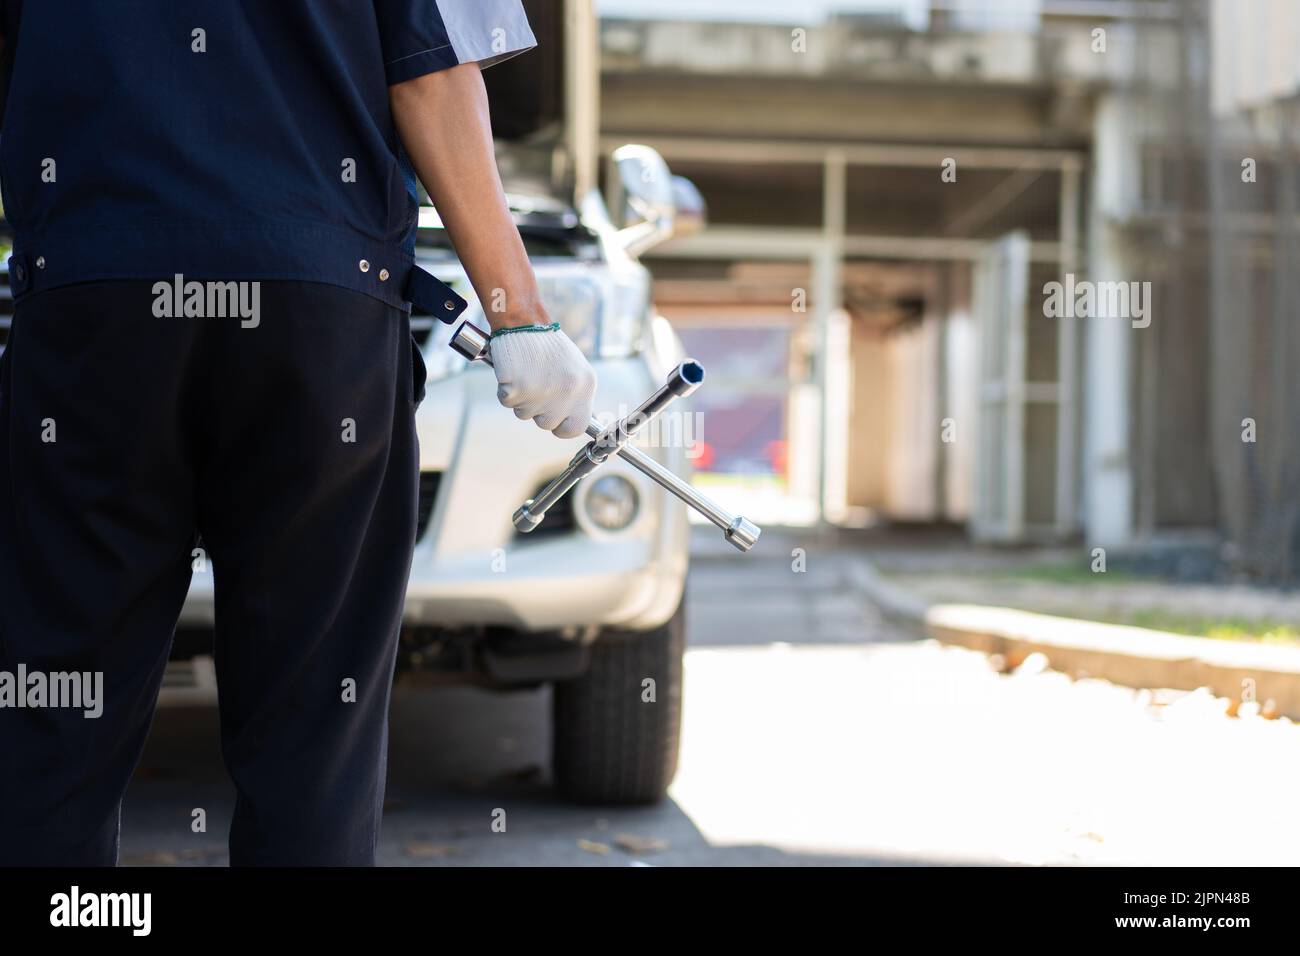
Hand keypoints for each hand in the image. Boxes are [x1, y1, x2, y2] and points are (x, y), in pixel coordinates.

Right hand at [488, 323, 596, 438]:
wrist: (524, 322)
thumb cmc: (546, 345)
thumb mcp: (573, 370)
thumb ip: (574, 395)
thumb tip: (570, 420)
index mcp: (585, 386)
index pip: (577, 426)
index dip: (563, 426)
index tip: (556, 421)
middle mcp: (567, 392)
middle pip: (547, 423)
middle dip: (537, 409)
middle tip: (534, 385)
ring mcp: (543, 394)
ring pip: (524, 413)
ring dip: (521, 397)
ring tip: (525, 372)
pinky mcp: (518, 390)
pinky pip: (507, 402)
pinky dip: (505, 388)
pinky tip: (513, 370)